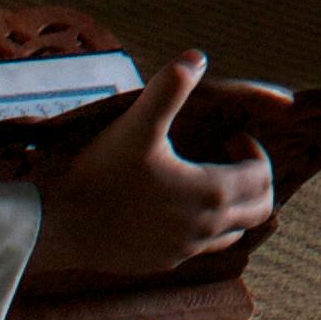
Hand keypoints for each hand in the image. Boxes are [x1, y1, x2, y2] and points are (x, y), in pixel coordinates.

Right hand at [36, 50, 273, 281]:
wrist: (57, 223)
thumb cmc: (98, 172)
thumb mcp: (137, 124)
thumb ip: (170, 87)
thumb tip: (196, 56)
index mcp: (209, 192)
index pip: (263, 178)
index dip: (254, 153)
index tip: (229, 138)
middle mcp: (205, 229)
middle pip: (260, 210)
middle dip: (252, 181)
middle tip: (224, 158)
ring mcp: (185, 251)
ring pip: (232, 233)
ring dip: (230, 206)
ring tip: (200, 179)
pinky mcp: (163, 263)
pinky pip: (200, 248)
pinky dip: (202, 227)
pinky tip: (171, 205)